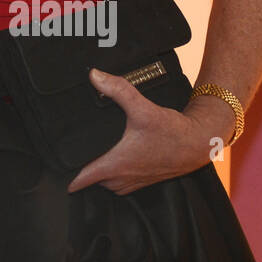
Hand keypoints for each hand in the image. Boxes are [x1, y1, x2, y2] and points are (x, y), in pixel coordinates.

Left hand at [67, 68, 221, 194]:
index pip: (87, 178)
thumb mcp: (143, 108)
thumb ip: (118, 90)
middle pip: (97, 183)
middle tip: (74, 164)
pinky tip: (118, 165)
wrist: (199, 142)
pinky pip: (126, 185)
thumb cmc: (172, 131)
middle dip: (86, 176)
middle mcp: (126, 176)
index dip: (73, 180)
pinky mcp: (149, 179)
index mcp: (118, 163)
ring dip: (103, 179)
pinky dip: (118, 179)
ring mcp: (138, 180)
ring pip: (112, 186)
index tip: (63, 183)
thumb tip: (95, 76)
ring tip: (92, 165)